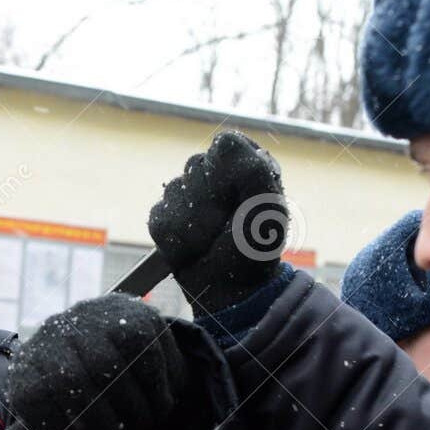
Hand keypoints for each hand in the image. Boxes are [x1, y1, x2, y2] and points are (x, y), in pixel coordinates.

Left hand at [0, 295, 187, 429]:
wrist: (122, 364)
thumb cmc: (82, 407)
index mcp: (29, 362)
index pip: (34, 394)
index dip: (64, 429)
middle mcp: (56, 331)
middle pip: (73, 380)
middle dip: (104, 421)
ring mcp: (94, 317)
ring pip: (113, 366)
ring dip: (136, 407)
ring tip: (143, 424)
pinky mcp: (135, 313)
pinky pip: (148, 352)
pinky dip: (159, 386)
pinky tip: (160, 400)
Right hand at [148, 130, 286, 314]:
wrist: (233, 289)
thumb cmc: (255, 248)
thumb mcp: (268, 207)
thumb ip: (252, 168)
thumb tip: (223, 140)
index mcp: (241, 163)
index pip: (224, 146)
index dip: (230, 175)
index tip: (243, 202)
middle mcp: (211, 173)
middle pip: (195, 167)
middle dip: (213, 204)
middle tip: (229, 227)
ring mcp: (183, 194)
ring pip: (175, 193)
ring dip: (198, 226)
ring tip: (213, 241)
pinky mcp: (163, 218)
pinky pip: (160, 219)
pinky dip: (180, 241)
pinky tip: (195, 250)